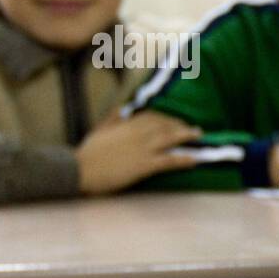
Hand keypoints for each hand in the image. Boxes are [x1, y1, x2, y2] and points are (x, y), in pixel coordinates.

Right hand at [76, 110, 202, 193]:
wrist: (79, 169)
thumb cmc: (87, 153)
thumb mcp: (99, 130)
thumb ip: (112, 118)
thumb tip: (122, 108)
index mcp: (126, 124)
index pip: (151, 116)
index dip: (166, 117)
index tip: (175, 120)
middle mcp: (137, 133)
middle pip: (164, 125)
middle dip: (180, 125)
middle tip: (193, 129)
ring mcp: (142, 148)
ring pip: (170, 138)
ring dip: (187, 136)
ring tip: (200, 136)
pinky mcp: (144, 164)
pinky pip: (169, 160)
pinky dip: (184, 159)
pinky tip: (195, 159)